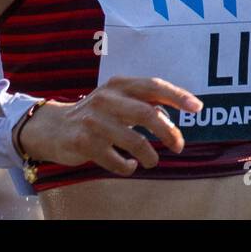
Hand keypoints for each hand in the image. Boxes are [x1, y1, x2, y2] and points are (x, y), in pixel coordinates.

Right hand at [16, 76, 202, 175]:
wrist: (52, 127)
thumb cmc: (95, 114)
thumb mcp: (116, 99)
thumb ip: (142, 101)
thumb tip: (174, 111)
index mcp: (118, 85)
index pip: (153, 86)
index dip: (177, 96)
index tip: (197, 108)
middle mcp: (106, 99)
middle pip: (147, 114)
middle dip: (169, 133)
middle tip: (179, 145)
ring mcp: (94, 121)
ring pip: (135, 141)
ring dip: (150, 156)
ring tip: (152, 161)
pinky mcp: (84, 143)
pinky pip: (117, 161)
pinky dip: (128, 167)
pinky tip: (129, 165)